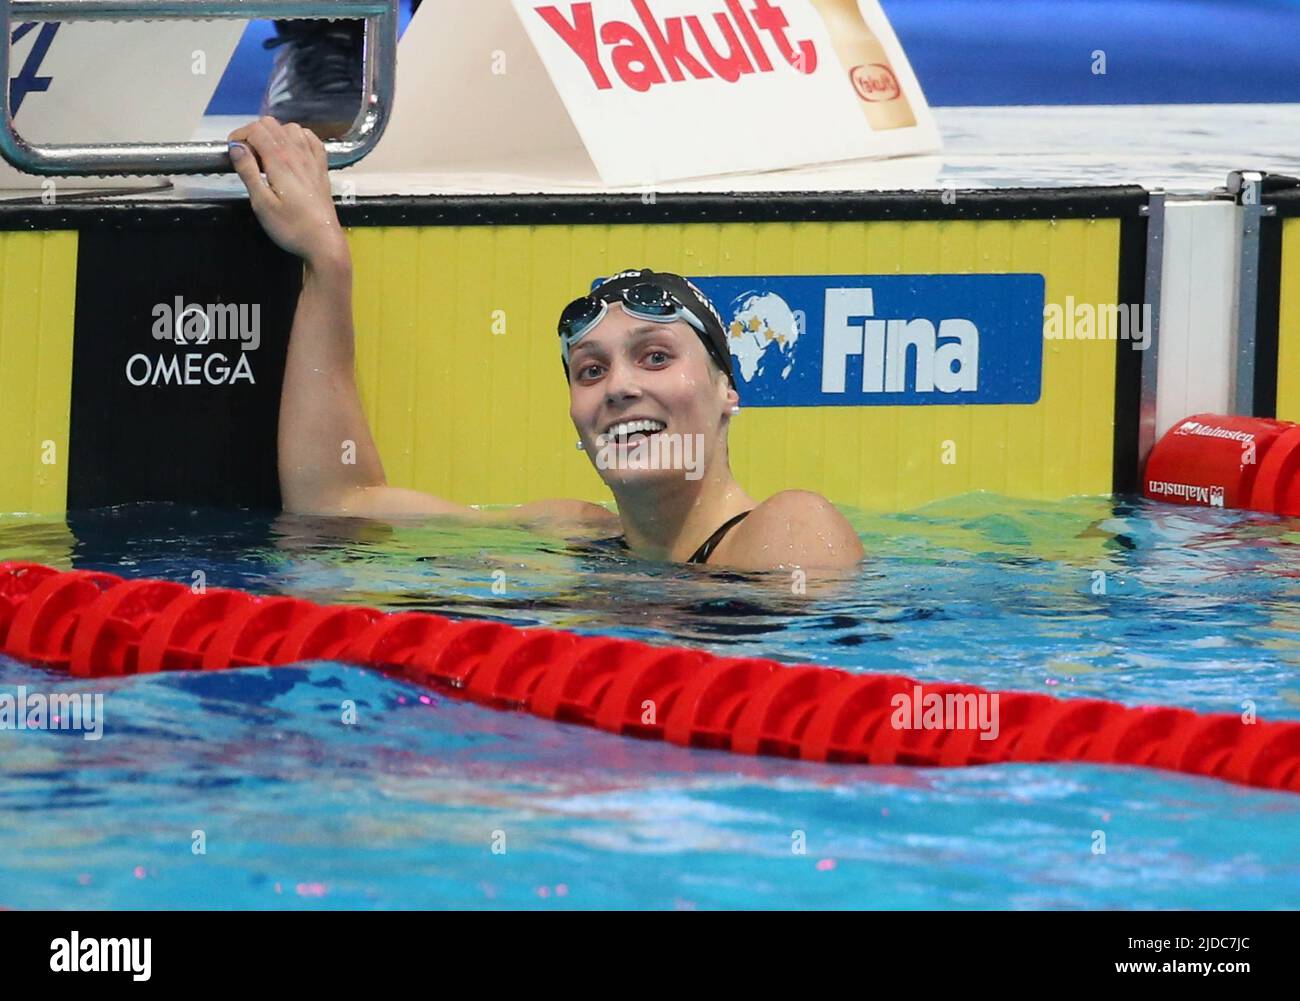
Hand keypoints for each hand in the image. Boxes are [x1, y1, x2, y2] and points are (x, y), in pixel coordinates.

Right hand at [226, 116, 348, 267]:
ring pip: (292, 128)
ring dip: (275, 134)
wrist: (324, 243)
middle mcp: (298, 154)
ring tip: (266, 154)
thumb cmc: (290, 227)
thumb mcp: (261, 203)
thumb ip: (248, 171)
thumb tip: (236, 147)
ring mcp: (313, 160)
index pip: (257, 129)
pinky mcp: (322, 169)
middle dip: (253, 133)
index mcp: (280, 161)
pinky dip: (298, 138)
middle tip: (246, 154)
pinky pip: (311, 140)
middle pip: (272, 124)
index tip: (232, 151)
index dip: (239, 135)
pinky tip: (292, 151)